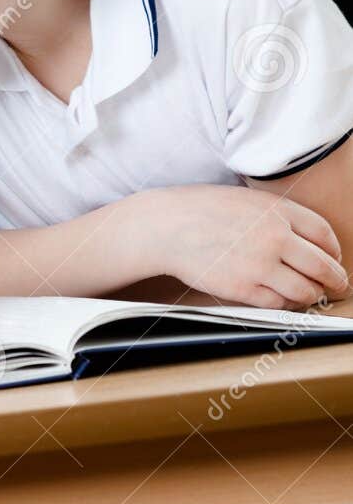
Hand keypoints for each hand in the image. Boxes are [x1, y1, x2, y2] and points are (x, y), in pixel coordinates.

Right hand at [148, 185, 347, 308]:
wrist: (167, 226)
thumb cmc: (202, 209)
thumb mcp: (246, 199)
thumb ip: (278, 215)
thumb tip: (306, 240)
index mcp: (277, 210)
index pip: (324, 234)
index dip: (334, 250)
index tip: (334, 258)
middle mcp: (275, 237)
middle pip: (323, 266)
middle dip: (335, 279)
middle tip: (337, 285)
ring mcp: (260, 264)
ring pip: (306, 290)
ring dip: (312, 295)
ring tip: (310, 294)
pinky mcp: (244, 288)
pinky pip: (278, 303)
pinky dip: (284, 303)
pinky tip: (281, 297)